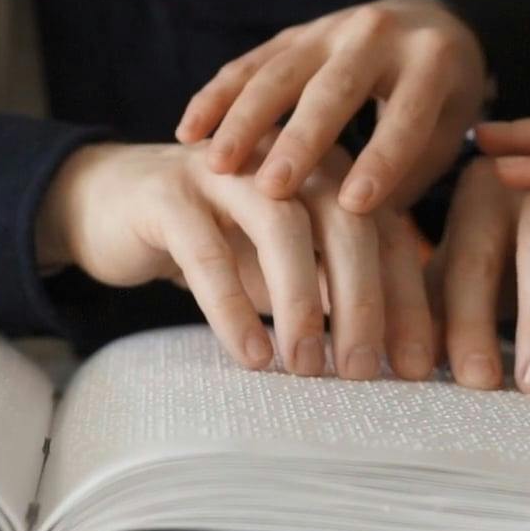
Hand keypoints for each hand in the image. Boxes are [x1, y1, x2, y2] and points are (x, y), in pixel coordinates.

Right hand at [37, 141, 435, 378]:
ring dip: (301, 304)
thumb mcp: (284, 265)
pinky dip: (233, 309)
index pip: (386, 231)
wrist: (109, 202)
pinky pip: (207, 253)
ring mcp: (224, 168)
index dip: (407, 299)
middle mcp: (285, 157)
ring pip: (281, 228)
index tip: (420, 366)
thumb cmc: (215, 240)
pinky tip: (252, 356)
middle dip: (364, 302)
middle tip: (365, 373)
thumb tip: (396, 353)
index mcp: (327, 169)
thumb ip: (334, 289)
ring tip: (308, 369)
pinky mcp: (167, 193)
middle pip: (345, 221)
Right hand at [174, 0, 488, 213]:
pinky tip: (189, 132)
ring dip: (245, 120)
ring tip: (219, 166)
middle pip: (335, 89)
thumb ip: (409, 179)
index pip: (406, 115)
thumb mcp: (441, 139)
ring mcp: (329, 27)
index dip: (382, 159)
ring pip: (280, 73)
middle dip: (301, 139)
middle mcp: (379, 33)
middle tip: (274, 188)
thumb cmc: (434, 107)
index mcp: (431, 63)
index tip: (355, 205)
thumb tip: (372, 246)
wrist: (425, 23)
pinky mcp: (290, 33)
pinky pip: (247, 63)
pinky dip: (216, 96)